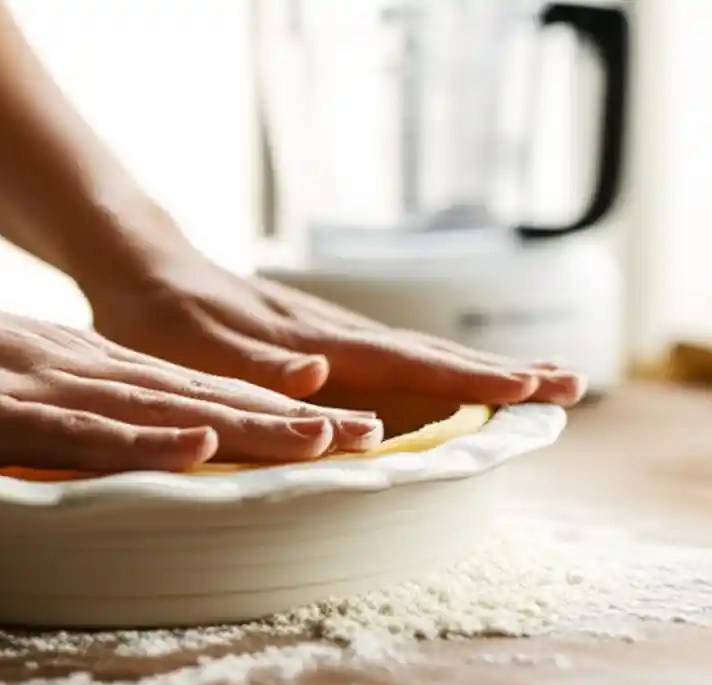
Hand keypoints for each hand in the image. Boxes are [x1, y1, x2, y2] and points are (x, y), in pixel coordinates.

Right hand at [0, 278, 383, 472]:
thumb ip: (28, 414)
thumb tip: (72, 447)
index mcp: (60, 362)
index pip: (173, 391)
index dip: (253, 411)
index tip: (320, 430)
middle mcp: (60, 364)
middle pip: (189, 395)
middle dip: (280, 418)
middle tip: (361, 434)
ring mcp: (26, 381)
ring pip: (155, 407)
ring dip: (245, 426)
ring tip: (324, 440)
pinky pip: (75, 427)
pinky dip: (144, 438)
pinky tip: (199, 445)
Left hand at [83, 250, 585, 406]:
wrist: (141, 266)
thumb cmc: (162, 318)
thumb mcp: (197, 349)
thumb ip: (257, 367)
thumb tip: (324, 380)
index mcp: (312, 343)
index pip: (405, 364)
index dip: (468, 381)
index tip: (532, 391)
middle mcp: (330, 333)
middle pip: (428, 354)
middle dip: (499, 371)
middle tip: (571, 387)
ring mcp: (327, 329)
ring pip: (414, 349)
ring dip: (477, 365)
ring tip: (538, 378)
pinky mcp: (315, 331)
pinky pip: (388, 350)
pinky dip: (433, 363)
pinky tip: (453, 373)